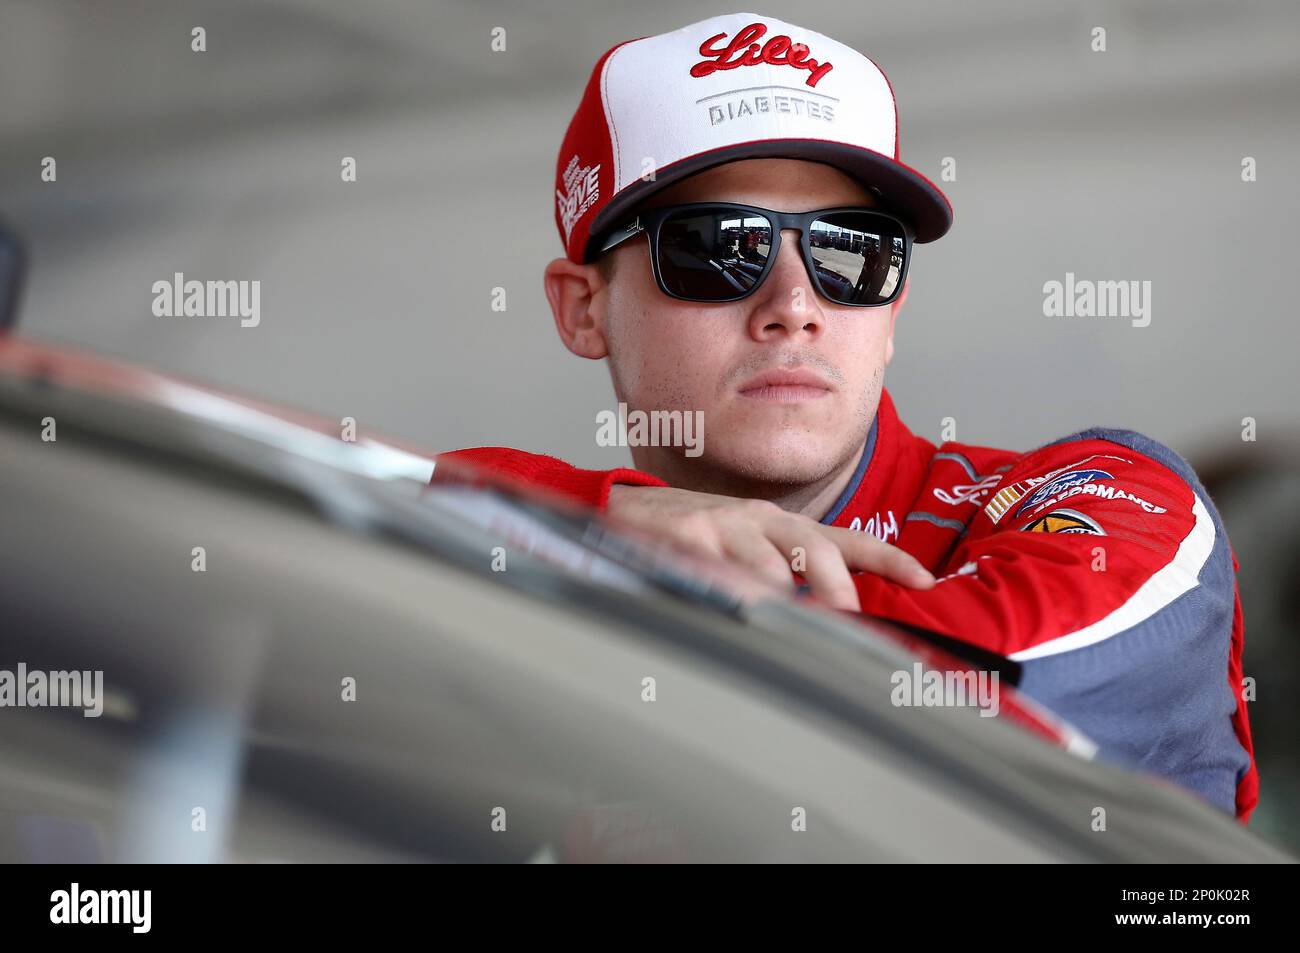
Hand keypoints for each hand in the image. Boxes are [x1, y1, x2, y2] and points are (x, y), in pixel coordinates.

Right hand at [606, 484, 934, 611]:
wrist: (625, 510)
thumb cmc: (696, 537)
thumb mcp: (748, 548)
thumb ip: (786, 576)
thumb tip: (830, 621)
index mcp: (782, 525)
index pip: (846, 540)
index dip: (888, 559)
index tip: (926, 581)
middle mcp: (760, 520)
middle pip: (815, 548)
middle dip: (836, 588)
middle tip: (847, 621)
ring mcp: (724, 525)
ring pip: (769, 567)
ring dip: (782, 601)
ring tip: (788, 628)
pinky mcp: (687, 535)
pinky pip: (718, 572)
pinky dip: (733, 595)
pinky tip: (735, 612)